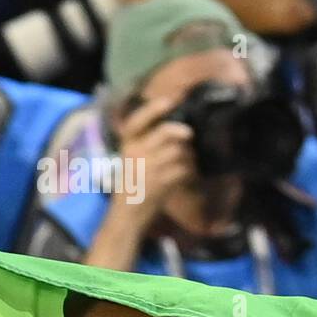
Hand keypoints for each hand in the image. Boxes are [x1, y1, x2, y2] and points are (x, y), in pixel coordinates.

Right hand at [112, 94, 195, 223]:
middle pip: (165, 132)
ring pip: (178, 151)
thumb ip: (147, 144)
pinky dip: (189, 172)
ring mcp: (148, 168)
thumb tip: (177, 130)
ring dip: (188, 156)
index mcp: (126, 145)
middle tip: (189, 134)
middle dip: (181, 132)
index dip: (153, 109)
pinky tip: (187, 176)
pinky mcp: (160, 183)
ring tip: (188, 162)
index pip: (136, 121)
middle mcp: (135, 153)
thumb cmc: (131, 185)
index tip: (169, 101)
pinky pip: (183, 169)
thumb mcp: (131, 160)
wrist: (128, 215)